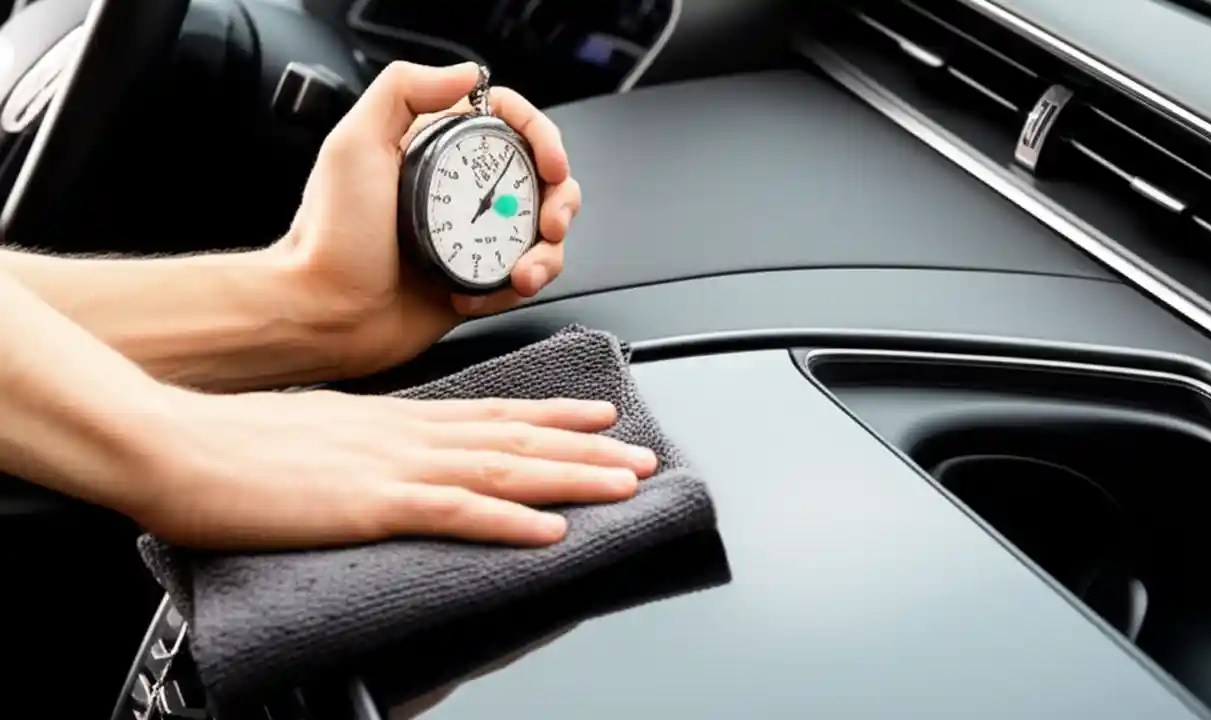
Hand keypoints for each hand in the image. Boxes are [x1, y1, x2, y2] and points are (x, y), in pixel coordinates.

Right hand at [126, 389, 654, 549]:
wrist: (175, 443)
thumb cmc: (232, 442)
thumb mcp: (317, 431)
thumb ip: (365, 444)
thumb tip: (390, 457)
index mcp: (393, 419)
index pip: (492, 413)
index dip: (553, 415)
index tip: (598, 415)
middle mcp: (406, 434)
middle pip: (515, 439)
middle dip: (585, 448)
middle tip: (640, 453)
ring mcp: (393, 466)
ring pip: (504, 469)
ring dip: (571, 478)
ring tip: (624, 484)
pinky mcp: (370, 503)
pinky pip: (455, 512)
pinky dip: (508, 522)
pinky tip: (550, 532)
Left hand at [278, 61, 581, 377]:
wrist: (326, 316)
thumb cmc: (330, 237)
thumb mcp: (355, 144)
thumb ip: (404, 91)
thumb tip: (467, 73)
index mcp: (437, 151)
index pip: (511, 125)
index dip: (543, 139)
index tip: (552, 166)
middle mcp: (459, 191)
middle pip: (541, 180)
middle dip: (561, 203)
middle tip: (550, 225)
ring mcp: (471, 238)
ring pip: (542, 234)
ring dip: (547, 255)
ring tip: (522, 275)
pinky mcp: (476, 280)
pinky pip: (522, 279)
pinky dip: (515, 289)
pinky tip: (476, 295)